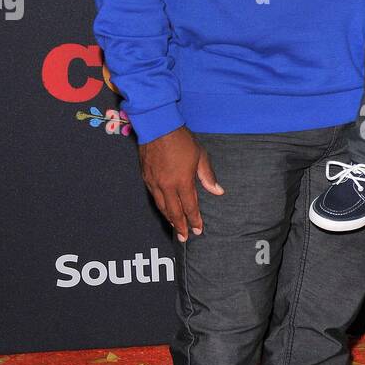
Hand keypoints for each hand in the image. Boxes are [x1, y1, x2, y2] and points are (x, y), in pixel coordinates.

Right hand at [138, 126, 223, 241]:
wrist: (157, 126)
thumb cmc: (181, 140)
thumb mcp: (200, 156)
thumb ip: (207, 176)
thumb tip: (218, 192)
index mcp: (182, 182)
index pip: (190, 207)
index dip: (195, 220)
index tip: (198, 230)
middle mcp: (167, 186)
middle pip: (174, 212)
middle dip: (180, 226)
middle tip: (185, 238)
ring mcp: (154, 182)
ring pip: (161, 206)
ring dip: (169, 218)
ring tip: (175, 227)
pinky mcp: (146, 177)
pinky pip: (153, 197)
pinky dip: (160, 206)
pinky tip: (164, 209)